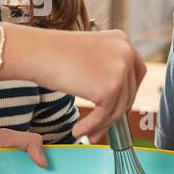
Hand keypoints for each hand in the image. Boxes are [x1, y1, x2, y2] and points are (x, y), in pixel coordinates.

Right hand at [27, 27, 145, 143]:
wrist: (36, 52)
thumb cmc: (53, 54)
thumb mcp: (90, 54)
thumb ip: (107, 68)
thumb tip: (117, 99)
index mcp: (122, 40)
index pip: (137, 72)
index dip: (130, 93)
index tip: (119, 108)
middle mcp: (125, 52)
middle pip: (129, 93)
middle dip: (115, 114)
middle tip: (101, 128)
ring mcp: (119, 70)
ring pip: (117, 108)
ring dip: (102, 124)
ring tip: (87, 133)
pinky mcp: (109, 88)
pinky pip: (104, 115)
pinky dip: (92, 126)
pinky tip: (78, 131)